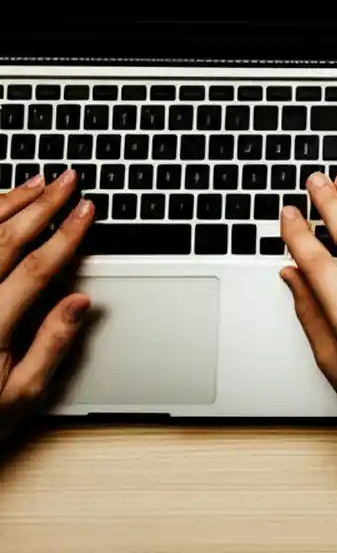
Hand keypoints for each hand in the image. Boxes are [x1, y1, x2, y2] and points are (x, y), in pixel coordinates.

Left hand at [0, 173, 94, 443]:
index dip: (67, 234)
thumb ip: (51, 345)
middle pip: (5, 240)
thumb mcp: (20, 397)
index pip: (37, 266)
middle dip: (42, 205)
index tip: (87, 210)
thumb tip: (78, 302)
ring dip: (7, 204)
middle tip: (68, 180)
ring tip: (36, 183)